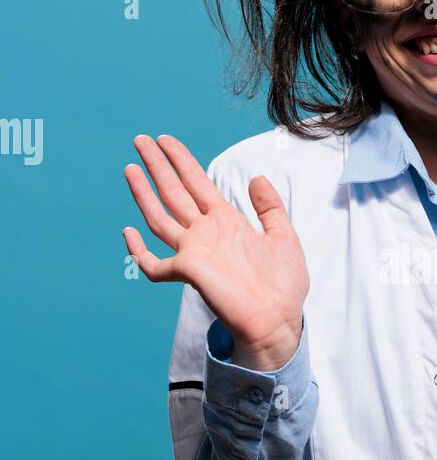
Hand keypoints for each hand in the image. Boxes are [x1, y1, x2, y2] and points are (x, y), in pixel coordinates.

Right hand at [122, 134, 308, 369]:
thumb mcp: (284, 237)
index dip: (181, 161)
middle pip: (174, 192)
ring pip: (160, 217)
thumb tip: (257, 177)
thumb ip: (270, 207)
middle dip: (157, 166)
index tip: (165, 140)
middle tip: (140, 140)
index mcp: (226, 221)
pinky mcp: (189, 272)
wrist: (279, 319)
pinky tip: (128, 231)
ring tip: (130, 167)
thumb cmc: (284, 285)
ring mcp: (194, 252)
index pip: (197, 183)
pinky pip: (154, 265)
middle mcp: (205, 233)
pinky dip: (139, 251)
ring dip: (144, 192)